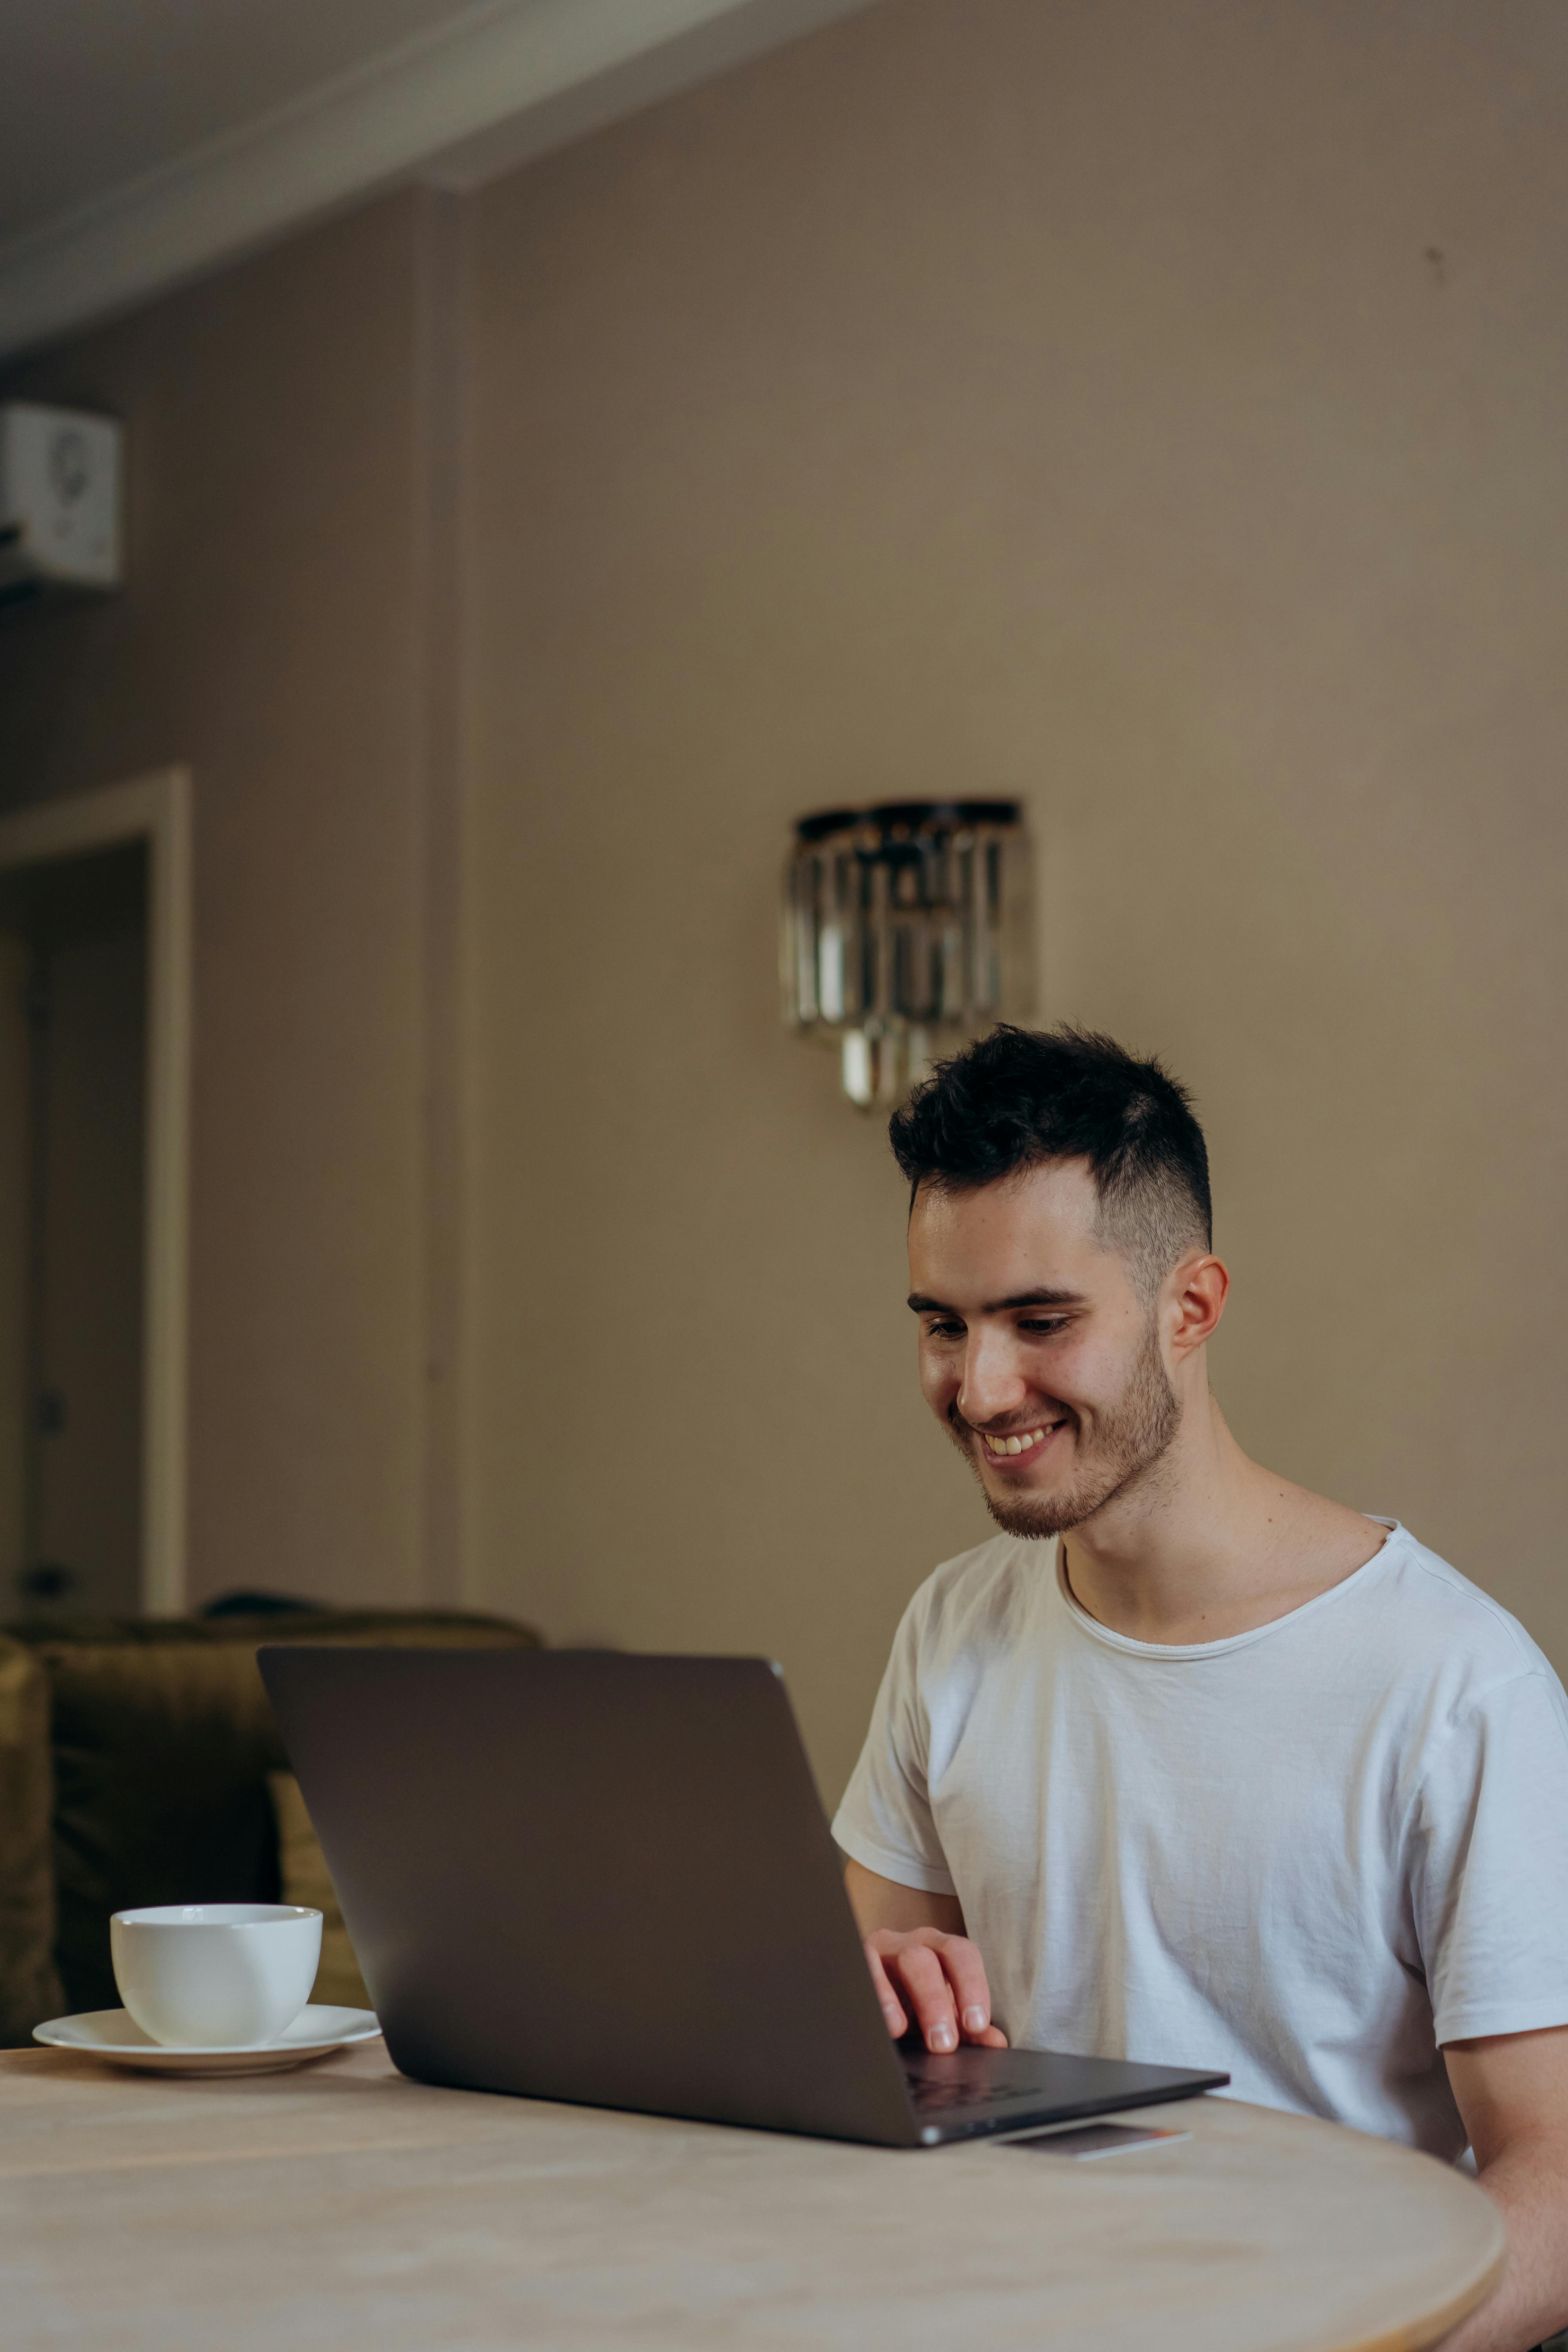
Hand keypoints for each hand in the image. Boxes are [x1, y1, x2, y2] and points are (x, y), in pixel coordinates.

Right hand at [863, 1926, 1007, 2051]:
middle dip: (938, 2001)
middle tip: (944, 2043)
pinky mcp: (859, 1959)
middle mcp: (915, 1943)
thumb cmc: (914, 2002)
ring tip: (911, 2033)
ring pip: (906, 1960)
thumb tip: (996, 2043)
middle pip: (932, 1958)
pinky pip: (868, 1969)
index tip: (977, 2025)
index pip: (963, 1955)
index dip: (972, 1986)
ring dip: (913, 1999)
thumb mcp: (943, 2015)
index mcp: (942, 1951)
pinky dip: (879, 1996)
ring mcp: (885, 1948)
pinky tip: (887, 2024)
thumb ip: (969, 2029)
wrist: (874, 1992)